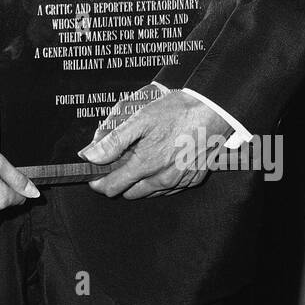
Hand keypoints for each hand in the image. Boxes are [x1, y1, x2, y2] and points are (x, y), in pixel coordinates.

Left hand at [79, 88, 233, 199]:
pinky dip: (158, 180)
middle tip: (118, 161)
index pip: (111, 187)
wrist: (214, 111)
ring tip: (140, 158)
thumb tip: (90, 156)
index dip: (98, 181)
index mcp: (145, 165)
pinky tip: (160, 162)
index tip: (94, 172)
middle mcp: (162, 180)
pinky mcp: (193, 180)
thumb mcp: (140, 119)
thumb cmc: (178, 112)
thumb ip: (113, 141)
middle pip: (128, 193)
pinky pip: (168, 189)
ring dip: (138, 182)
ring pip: (148, 193)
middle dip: (118, 181)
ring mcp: (179, 182)